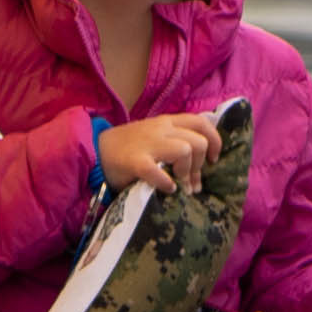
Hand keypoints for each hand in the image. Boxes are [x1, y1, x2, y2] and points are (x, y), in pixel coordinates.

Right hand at [95, 113, 219, 198]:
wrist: (96, 150)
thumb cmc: (128, 148)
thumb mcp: (155, 137)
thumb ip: (175, 143)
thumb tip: (199, 167)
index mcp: (167, 122)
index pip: (201, 122)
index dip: (214, 140)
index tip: (213, 159)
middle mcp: (160, 129)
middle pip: (198, 141)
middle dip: (200, 165)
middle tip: (193, 184)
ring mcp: (148, 144)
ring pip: (185, 150)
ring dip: (187, 172)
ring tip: (181, 187)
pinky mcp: (135, 161)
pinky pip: (157, 171)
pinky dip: (166, 182)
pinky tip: (167, 189)